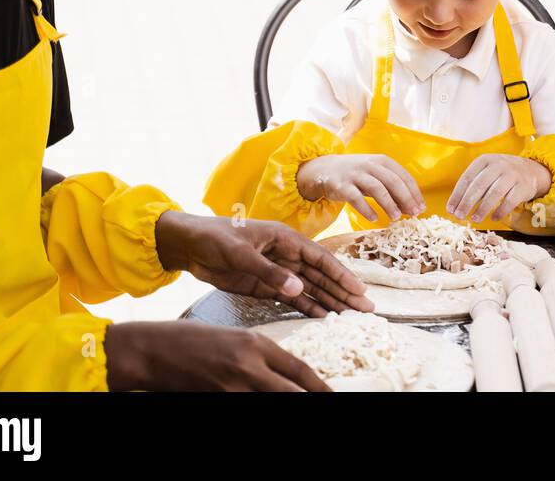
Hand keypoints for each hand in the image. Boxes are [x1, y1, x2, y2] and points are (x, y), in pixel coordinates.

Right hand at [104, 320, 329, 390]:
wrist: (150, 349)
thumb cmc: (188, 339)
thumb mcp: (232, 338)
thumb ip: (258, 355)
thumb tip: (280, 374)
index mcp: (256, 342)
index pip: (298, 369)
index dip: (318, 386)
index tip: (331, 394)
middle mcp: (249, 364)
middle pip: (291, 391)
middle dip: (310, 399)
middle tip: (330, 403)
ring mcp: (233, 385)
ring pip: (272, 401)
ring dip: (285, 404)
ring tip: (300, 406)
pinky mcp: (217, 398)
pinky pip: (246, 407)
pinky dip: (256, 408)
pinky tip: (261, 404)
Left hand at [155, 212, 373, 315]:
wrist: (188, 245)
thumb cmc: (215, 237)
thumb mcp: (240, 252)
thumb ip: (269, 271)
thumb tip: (299, 288)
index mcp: (285, 238)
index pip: (320, 258)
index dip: (341, 274)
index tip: (359, 289)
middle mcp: (287, 254)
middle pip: (321, 276)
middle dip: (344, 291)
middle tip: (366, 308)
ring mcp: (278, 271)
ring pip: (311, 288)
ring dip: (331, 301)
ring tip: (351, 315)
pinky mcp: (265, 285)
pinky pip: (292, 298)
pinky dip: (308, 307)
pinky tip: (324, 316)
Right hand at [297, 153, 424, 221]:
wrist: (324, 170)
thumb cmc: (356, 175)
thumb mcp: (375, 177)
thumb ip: (392, 190)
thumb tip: (411, 207)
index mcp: (382, 161)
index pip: (403, 176)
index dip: (414, 192)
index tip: (421, 208)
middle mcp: (370, 164)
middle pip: (392, 181)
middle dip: (405, 198)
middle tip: (413, 214)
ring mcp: (355, 174)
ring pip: (376, 188)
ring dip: (388, 203)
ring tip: (396, 217)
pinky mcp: (341, 185)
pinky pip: (355, 198)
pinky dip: (366, 209)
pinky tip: (373, 219)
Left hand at [446, 154, 551, 222]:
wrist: (531, 170)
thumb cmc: (501, 174)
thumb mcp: (487, 172)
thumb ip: (473, 186)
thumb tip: (456, 207)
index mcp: (484, 160)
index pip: (467, 178)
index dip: (457, 195)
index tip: (450, 209)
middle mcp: (498, 165)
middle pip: (479, 185)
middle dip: (467, 203)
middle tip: (459, 216)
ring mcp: (512, 174)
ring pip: (494, 193)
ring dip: (483, 208)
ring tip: (475, 219)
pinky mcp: (523, 186)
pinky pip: (510, 200)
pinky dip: (501, 211)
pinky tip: (494, 218)